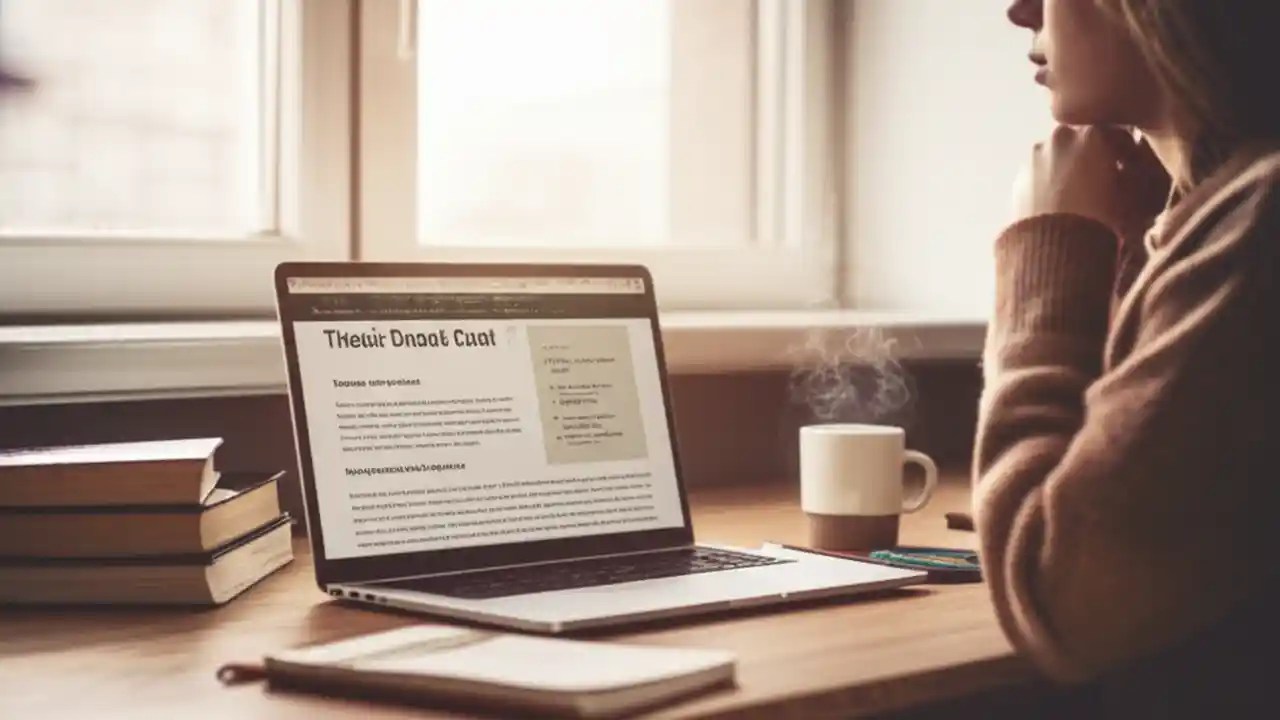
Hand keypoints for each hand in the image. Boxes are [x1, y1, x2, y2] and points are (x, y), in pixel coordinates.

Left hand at [1011, 125, 1168, 238]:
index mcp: (1092, 134)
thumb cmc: (1101, 218)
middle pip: (1081, 140)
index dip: (1124, 152)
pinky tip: (1055, 202)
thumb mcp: (1130, 195)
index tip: (1128, 166)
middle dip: (1090, 156)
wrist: (1056, 246)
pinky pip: (1039, 172)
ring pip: (1056, 155)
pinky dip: (1047, 181)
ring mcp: (1035, 155)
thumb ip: (1130, 175)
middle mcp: (1060, 137)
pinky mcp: (1018, 176)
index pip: (1116, 134)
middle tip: (1098, 180)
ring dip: (1066, 167)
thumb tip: (1126, 172)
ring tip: (1074, 194)